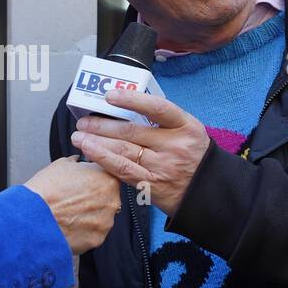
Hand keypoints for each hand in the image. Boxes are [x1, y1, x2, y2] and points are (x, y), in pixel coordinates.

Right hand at [23, 155, 120, 255]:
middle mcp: (112, 200)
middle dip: (93, 199)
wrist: (31, 218)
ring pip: (101, 217)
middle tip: (73, 199)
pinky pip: (93, 233)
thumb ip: (77, 163)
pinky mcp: (97, 239)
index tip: (84, 183)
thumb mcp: (61, 165)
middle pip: (107, 198)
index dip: (94, 180)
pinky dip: (83, 230)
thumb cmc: (44, 191)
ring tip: (68, 213)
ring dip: (89, 215)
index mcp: (107, 179)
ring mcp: (105, 221)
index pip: (109, 177)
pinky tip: (68, 225)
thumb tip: (78, 163)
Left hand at [69, 89, 210, 214]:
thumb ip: (161, 121)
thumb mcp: (187, 132)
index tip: (109, 96)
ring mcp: (163, 166)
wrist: (208, 191)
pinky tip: (89, 152)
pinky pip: (123, 170)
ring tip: (79, 136)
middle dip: (102, 125)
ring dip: (97, 142)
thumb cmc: (192, 156)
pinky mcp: (153, 184)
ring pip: (124, 150)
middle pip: (132, 131)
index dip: (132, 100)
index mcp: (185, 126)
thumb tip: (124, 109)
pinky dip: (103, 159)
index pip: (157, 108)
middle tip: (83, 121)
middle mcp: (175, 145)